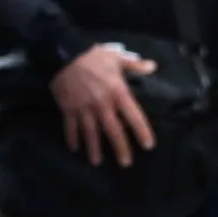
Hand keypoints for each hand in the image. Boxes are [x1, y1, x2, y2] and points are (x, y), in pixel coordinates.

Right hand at [52, 44, 157, 166]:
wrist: (64, 53)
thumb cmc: (93, 56)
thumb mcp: (116, 57)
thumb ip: (134, 65)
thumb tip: (153, 67)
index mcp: (117, 92)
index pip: (133, 115)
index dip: (141, 131)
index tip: (148, 146)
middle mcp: (102, 104)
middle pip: (113, 130)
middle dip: (120, 148)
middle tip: (126, 163)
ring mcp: (83, 108)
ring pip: (91, 133)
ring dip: (94, 148)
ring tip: (97, 162)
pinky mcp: (67, 108)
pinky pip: (70, 127)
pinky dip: (72, 138)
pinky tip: (74, 149)